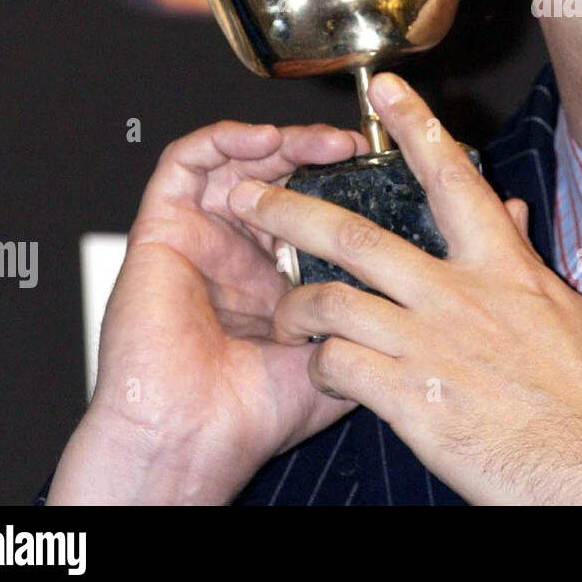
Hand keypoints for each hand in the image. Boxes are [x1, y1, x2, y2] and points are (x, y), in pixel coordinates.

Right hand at [49, 121, 370, 503]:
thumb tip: (421, 288)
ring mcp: (200, 239)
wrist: (196, 441)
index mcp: (277, 278)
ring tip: (320, 142)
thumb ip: (375, 311)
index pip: (310, 206)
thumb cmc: (257, 414)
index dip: (342, 180)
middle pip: (275, 176)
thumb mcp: (343, 351)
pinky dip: (222, 141)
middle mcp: (238, 253)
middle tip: (354, 145)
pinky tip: (263, 140)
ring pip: (235, 161)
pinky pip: (181, 165)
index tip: (383, 167)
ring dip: (278, 140)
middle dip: (315, 151)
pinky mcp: (159, 231)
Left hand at [228, 73, 581, 504]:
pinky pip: (338, 365)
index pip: (452, 179)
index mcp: (504, 266)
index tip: (383, 90)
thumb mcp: (564, 308)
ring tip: (283, 312)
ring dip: (296, 304)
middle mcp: (461, 295)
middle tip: (250, 197)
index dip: (414, 127)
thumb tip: (511, 213)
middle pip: (359, 235)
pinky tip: (324, 368)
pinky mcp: (411, 400)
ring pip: (333, 301)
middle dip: (293, 210)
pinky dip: (320, 362)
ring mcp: (432, 345)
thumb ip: (523, 259)